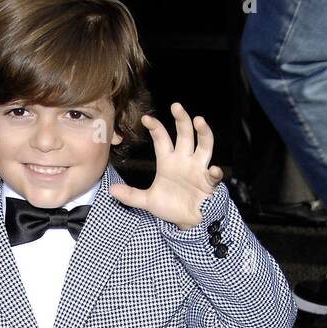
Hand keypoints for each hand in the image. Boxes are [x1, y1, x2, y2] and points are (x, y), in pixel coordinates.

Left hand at [108, 103, 223, 228]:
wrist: (188, 221)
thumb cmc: (171, 206)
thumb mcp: (148, 201)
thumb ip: (131, 195)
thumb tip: (111, 190)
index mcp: (168, 161)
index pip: (161, 139)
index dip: (155, 127)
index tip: (145, 119)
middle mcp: (184, 160)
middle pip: (185, 134)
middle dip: (181, 120)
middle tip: (176, 106)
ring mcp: (198, 169)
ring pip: (204, 145)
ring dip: (203, 133)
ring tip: (199, 121)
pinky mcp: (208, 182)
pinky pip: (214, 175)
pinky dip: (215, 172)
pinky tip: (214, 170)